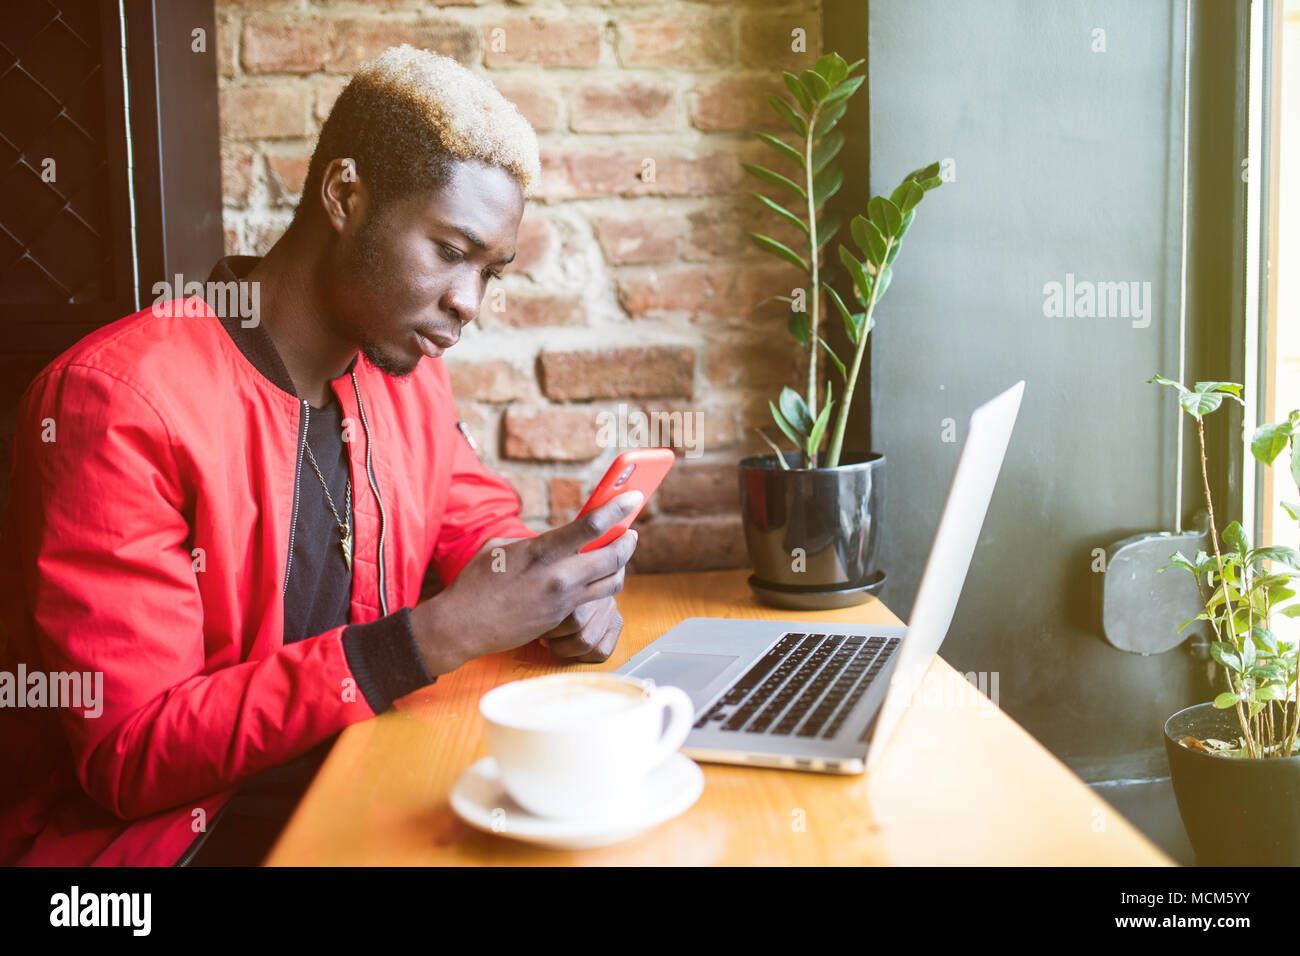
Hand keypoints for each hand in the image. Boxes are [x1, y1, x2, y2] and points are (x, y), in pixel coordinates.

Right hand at [410, 491, 641, 674]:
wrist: (462, 627)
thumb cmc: (476, 582)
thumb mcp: (501, 547)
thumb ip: (534, 541)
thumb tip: (556, 541)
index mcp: (540, 551)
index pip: (590, 526)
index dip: (617, 510)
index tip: (633, 498)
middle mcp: (558, 576)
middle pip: (613, 557)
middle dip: (628, 542)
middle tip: (631, 532)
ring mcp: (563, 601)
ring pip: (612, 583)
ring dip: (621, 567)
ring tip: (619, 556)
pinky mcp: (561, 619)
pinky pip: (594, 601)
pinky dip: (602, 587)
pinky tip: (597, 578)